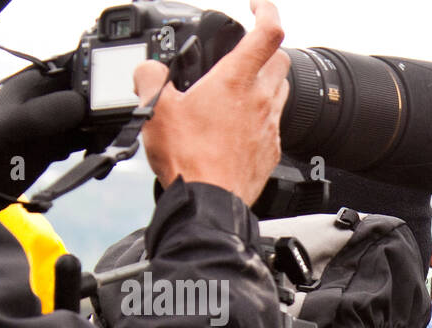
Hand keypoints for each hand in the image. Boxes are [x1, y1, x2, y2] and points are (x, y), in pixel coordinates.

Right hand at [134, 0, 289, 205]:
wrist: (210, 203)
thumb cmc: (188, 159)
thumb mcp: (154, 109)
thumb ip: (150, 76)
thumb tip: (151, 70)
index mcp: (236, 81)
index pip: (268, 32)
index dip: (266, 10)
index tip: (255, 6)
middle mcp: (261, 101)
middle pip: (280, 58)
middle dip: (265, 47)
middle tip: (244, 50)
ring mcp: (270, 126)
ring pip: (281, 90)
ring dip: (266, 80)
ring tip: (239, 86)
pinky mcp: (271, 150)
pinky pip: (274, 122)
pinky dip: (261, 114)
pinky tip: (239, 123)